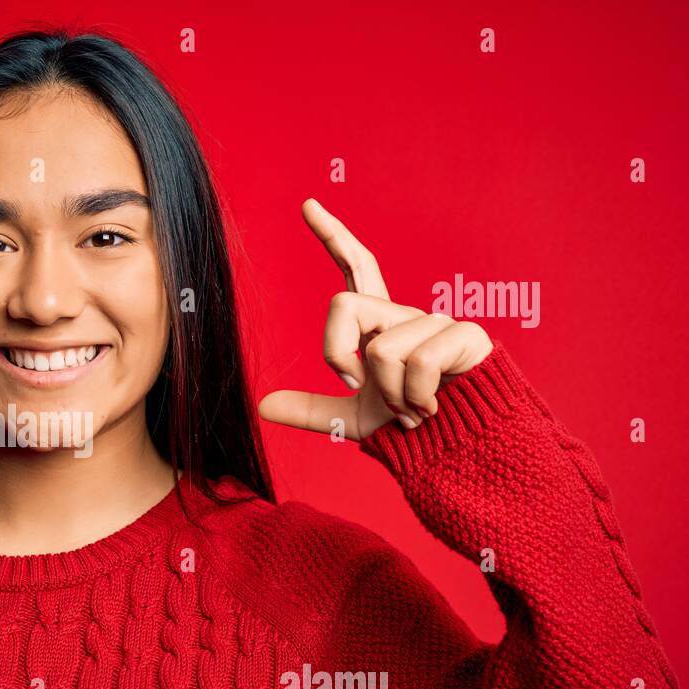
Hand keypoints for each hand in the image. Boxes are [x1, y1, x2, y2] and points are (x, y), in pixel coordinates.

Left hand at [257, 198, 492, 441]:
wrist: (455, 445)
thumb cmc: (411, 426)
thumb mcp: (352, 420)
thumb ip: (310, 411)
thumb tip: (263, 405)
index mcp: (379, 325)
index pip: (355, 270)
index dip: (333, 236)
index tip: (307, 205)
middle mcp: (403, 314)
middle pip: (343, 305)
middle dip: (336, 354)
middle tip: (358, 389)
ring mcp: (434, 322)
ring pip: (380, 350)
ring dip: (389, 394)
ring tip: (410, 409)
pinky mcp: (464, 335)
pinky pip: (417, 364)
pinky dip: (415, 397)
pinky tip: (431, 406)